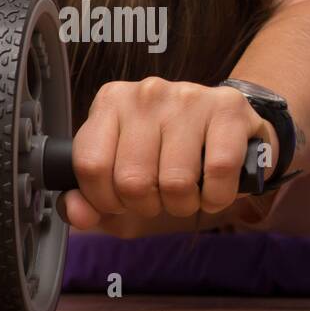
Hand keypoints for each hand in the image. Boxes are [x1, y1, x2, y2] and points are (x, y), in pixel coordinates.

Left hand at [64, 77, 276, 230]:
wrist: (231, 126)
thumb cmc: (168, 151)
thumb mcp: (120, 171)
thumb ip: (88, 198)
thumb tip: (78, 216)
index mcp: (110, 103)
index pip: (90, 165)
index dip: (104, 200)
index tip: (119, 203)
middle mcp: (145, 94)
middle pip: (131, 179)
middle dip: (145, 206)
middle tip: (158, 200)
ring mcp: (188, 97)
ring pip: (175, 181)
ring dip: (182, 205)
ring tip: (186, 195)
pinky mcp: (228, 108)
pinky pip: (217, 172)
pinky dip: (216, 197)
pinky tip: (213, 192)